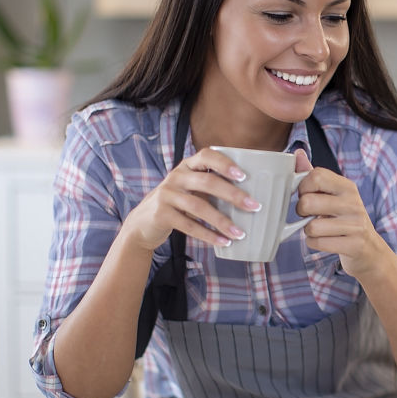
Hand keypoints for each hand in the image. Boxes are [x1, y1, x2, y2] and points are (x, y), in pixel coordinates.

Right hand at [118, 147, 260, 251]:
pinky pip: (189, 225)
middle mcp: (176, 176)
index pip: (206, 155)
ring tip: (240, 233)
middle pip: (207, 182)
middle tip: (253, 206)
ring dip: (222, 221)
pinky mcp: (161, 214)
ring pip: (199, 207)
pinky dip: (208, 235)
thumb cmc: (177, 203)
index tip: (243, 176)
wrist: (142, 223)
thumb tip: (249, 196)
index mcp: (187, 166)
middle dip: (233, 195)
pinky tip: (223, 242)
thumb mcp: (190, 188)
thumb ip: (211, 186)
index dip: (225, 164)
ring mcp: (167, 194)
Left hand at [294, 149, 390, 278]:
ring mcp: (355, 224)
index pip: (315, 176)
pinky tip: (324, 240)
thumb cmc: (345, 219)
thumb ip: (313, 176)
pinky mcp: (354, 244)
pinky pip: (318, 243)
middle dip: (301, 211)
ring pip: (311, 226)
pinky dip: (314, 243)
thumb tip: (297, 153)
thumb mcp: (333, 195)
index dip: (302, 187)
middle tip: (308, 215)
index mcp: (347, 187)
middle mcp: (353, 203)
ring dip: (308, 231)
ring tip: (318, 229)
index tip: (305, 195)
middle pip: (308, 202)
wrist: (370, 250)